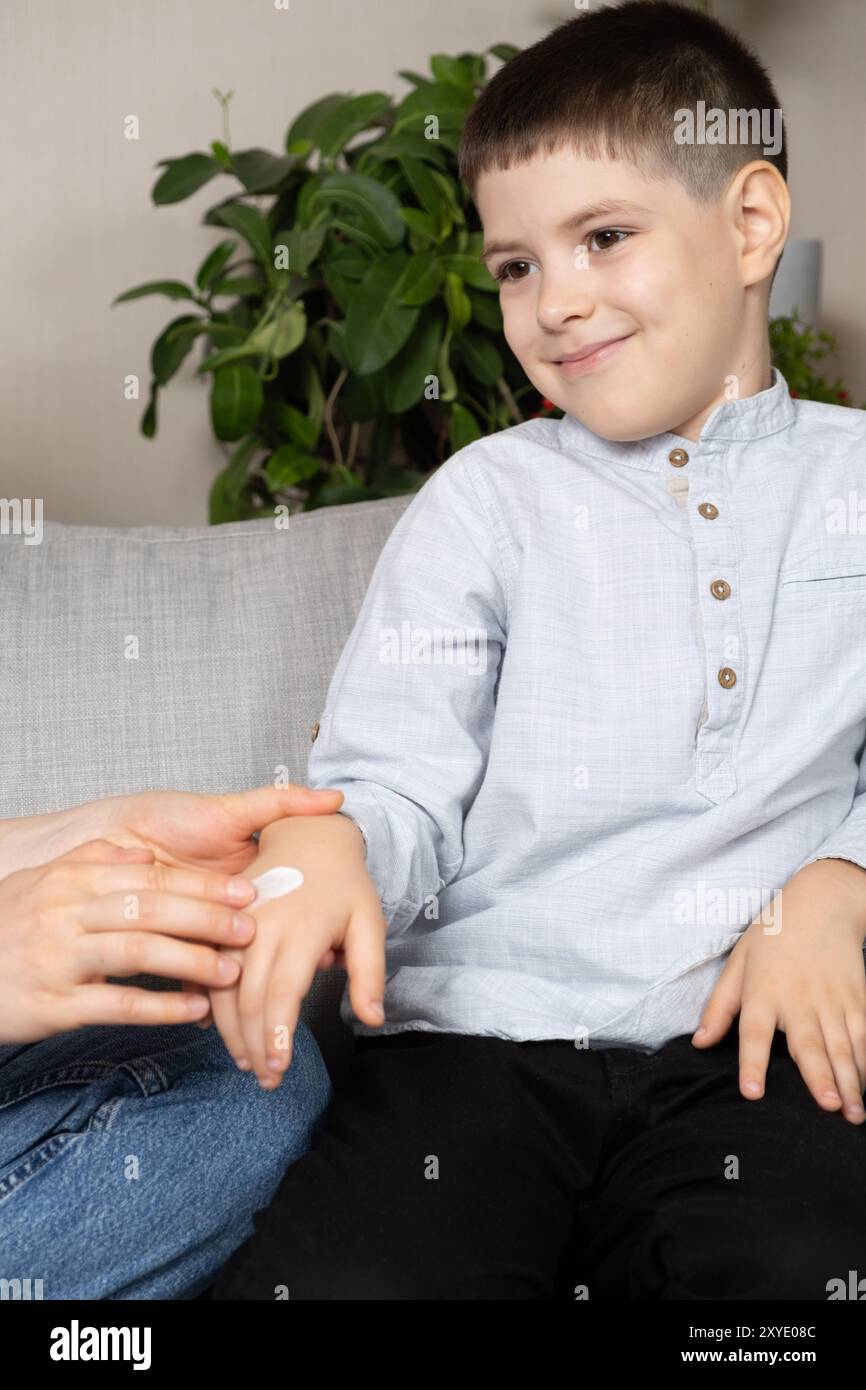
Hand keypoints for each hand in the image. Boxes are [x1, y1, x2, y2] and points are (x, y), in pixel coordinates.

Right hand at [0, 838, 260, 1043]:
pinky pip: (117, 1004)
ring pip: (137, 953)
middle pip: (149, 909)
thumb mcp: (42, 883)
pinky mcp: (53, 1006)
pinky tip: (195, 1010)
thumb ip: (93, 863)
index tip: (245, 891)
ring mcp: (58, 959)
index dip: (200, 884)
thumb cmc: (8, 927)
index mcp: (69, 878)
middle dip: (207, 917)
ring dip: (192, 960)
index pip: (148, 877)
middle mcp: (64, 913)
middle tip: (251, 927)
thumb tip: (141, 854)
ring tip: (233, 970)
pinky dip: (162, 1007)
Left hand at [98, 782, 344, 1029]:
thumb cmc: (171, 815)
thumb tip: (334, 799)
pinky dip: (196, 991)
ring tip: (255, 1010)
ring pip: (226, 964)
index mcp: (247, 884)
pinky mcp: (167, 947)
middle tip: (295, 983)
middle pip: (258, 947)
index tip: (330, 951)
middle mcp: (224, 911)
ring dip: (241, 987)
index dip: (306, 933)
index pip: (284, 914)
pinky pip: (185, 973)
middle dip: (278, 970)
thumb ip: (281, 802)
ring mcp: (196, 931)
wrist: (113, 830)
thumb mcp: (232, 809)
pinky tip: (207, 1010)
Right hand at [208, 814, 385, 1087]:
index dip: (277, 1036)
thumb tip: (372, 1019)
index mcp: (301, 928)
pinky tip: (220, 1029)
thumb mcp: (369, 922)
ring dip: (230, 1030)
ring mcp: (236, 923)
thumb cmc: (344, 885)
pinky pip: (207, 967)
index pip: (282, 993)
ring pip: (221, 986)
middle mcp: (263, 925)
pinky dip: (211, 1002)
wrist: (309, 836)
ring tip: (246, 1062)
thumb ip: (370, 973)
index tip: (279, 1070)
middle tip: (266, 1080)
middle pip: (249, 998)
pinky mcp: (221, 921)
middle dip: (254, 1045)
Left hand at [691, 860, 865, 1122]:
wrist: (822, 902)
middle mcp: (800, 999)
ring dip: (851, 1082)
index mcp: (763, 990)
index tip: (751, 1093)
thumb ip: (719, 1006)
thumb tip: (699, 1043)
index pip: (753, 1032)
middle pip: (809, 1043)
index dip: (752, 1063)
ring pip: (844, 1047)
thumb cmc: (773, 935)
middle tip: (828, 1107)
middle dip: (820, 1078)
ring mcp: (833, 1000)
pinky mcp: (858, 999)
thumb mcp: (738, 962)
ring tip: (853, 1115)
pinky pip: (865, 1036)